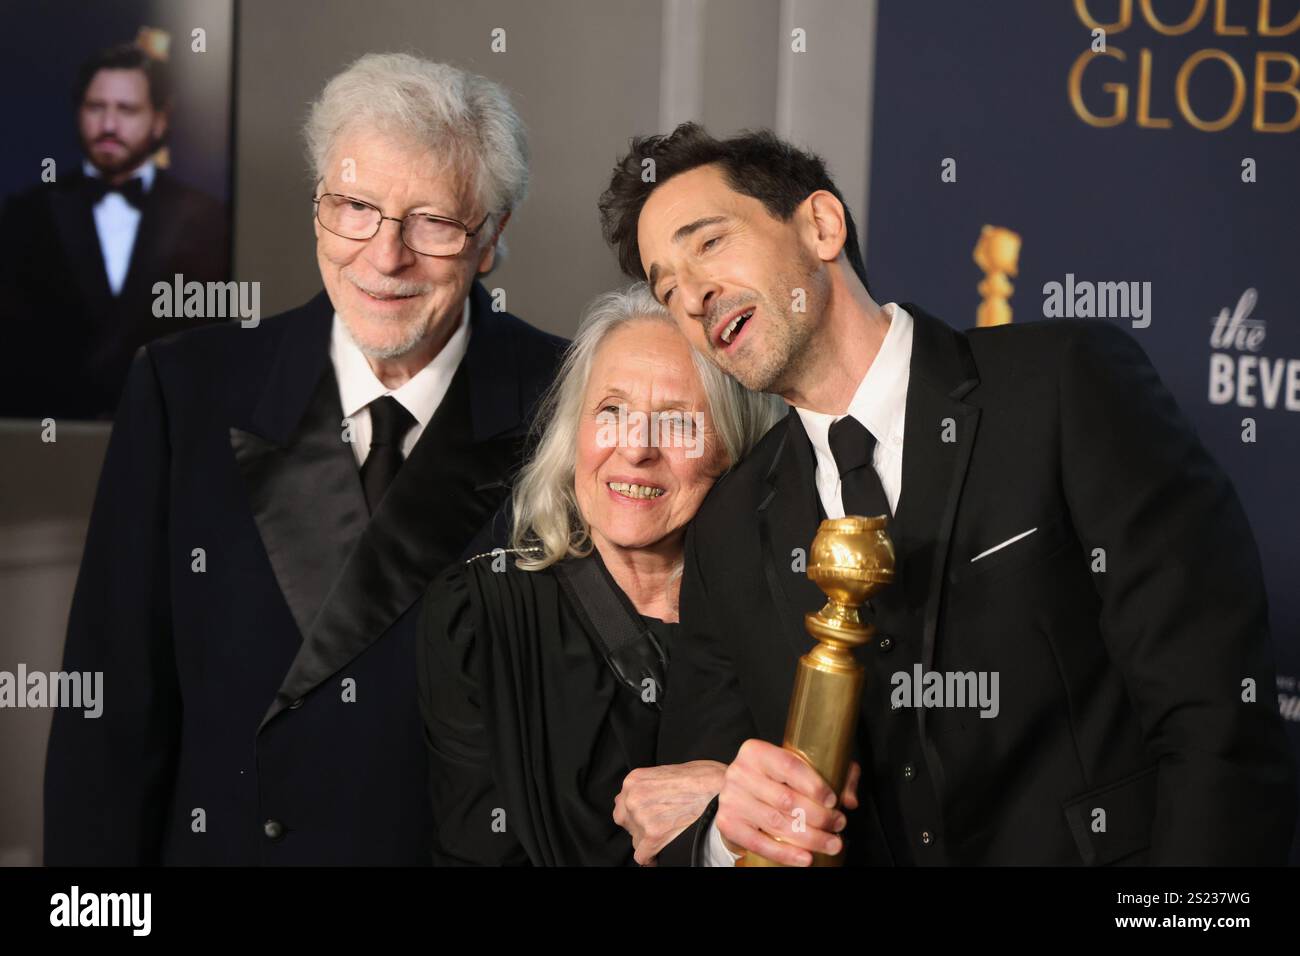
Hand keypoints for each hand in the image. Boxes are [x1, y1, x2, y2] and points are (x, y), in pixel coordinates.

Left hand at [613, 760, 726, 865]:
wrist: (718, 787)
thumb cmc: (701, 777)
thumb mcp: (666, 772)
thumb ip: (650, 786)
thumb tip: (649, 800)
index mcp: (635, 780)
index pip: (623, 803)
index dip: (636, 812)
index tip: (645, 817)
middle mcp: (633, 797)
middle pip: (624, 820)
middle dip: (638, 825)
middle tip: (657, 825)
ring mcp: (641, 816)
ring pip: (635, 839)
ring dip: (648, 840)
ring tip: (666, 836)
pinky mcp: (653, 834)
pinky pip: (642, 855)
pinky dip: (651, 857)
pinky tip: (659, 855)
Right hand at [715, 740, 860, 865]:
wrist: (738, 794)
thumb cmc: (774, 779)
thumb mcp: (799, 767)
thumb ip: (832, 774)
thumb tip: (850, 800)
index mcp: (756, 751)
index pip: (789, 766)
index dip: (815, 785)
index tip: (834, 801)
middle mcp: (740, 772)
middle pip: (786, 799)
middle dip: (819, 816)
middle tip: (839, 824)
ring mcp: (731, 799)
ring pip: (777, 823)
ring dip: (810, 838)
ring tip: (831, 843)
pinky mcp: (729, 824)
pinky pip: (759, 843)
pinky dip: (785, 854)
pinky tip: (806, 858)